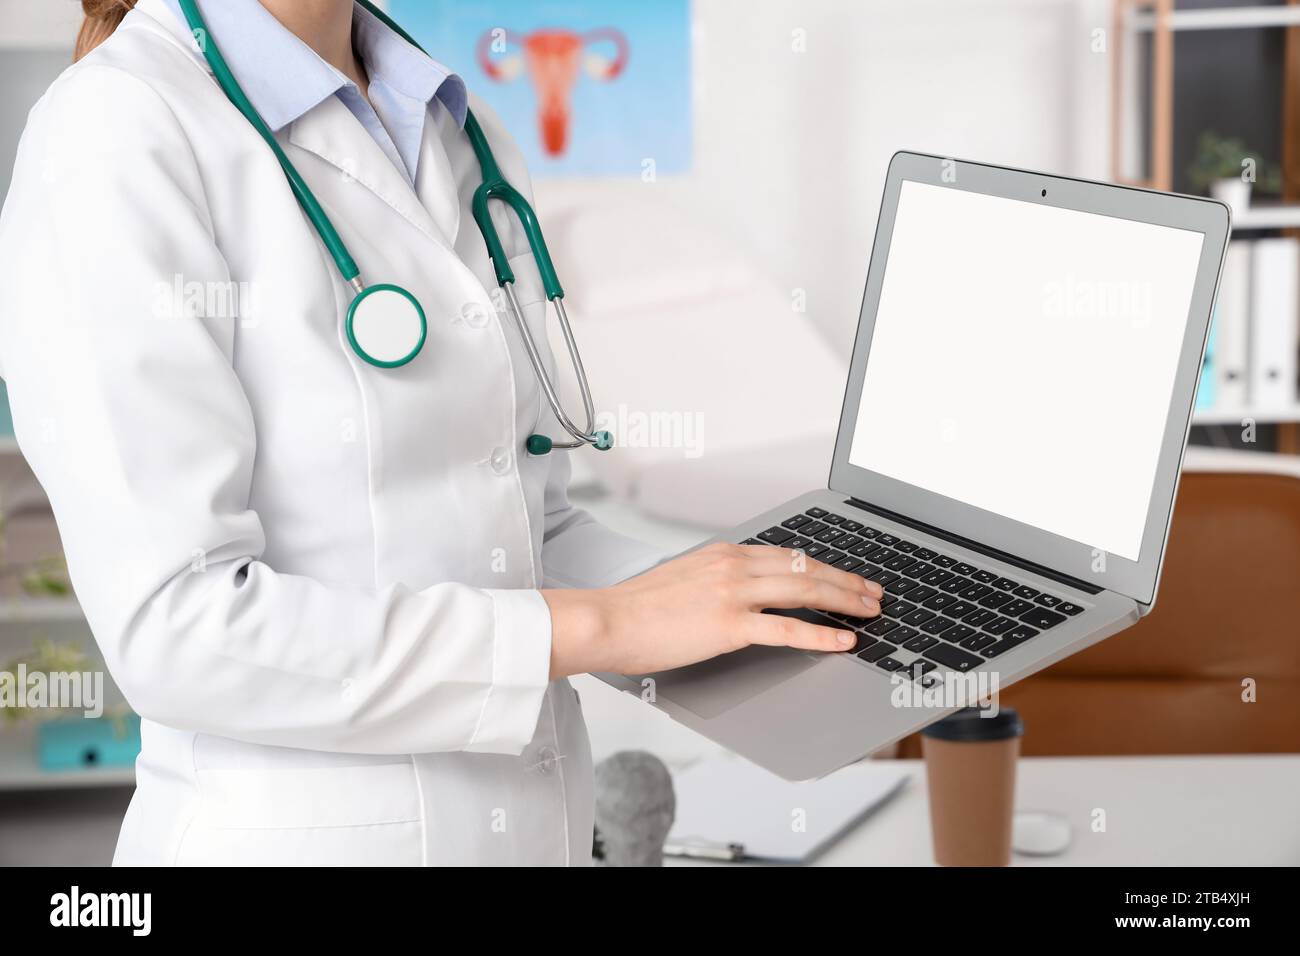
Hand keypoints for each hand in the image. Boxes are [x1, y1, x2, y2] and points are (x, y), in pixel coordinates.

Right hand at [543, 542, 883, 678]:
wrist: (605, 619)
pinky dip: (820, 634)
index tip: (844, 575)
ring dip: (844, 600)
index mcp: (723, 553)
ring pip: (804, 590)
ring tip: (869, 611)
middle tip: (873, 592)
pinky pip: (786, 629)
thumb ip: (715, 581)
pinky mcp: (728, 625)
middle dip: (845, 580)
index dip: (823, 566)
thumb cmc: (635, 609)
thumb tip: (738, 595)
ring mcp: (732, 593)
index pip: (787, 555)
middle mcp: (733, 565)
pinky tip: (842, 640)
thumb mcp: (682, 580)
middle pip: (805, 567)